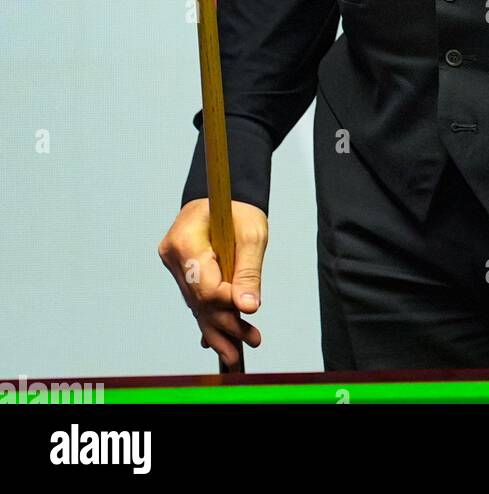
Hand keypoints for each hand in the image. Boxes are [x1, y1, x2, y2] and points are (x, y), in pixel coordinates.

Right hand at [157, 198, 267, 364]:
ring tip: (236, 355)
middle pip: (199, 299)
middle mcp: (173, 255)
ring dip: (219, 329)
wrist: (224, 196)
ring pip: (196, 305)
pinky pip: (195, 300)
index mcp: (184, 240)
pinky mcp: (182, 273)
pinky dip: (210, 319)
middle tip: (249, 342)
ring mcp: (174, 266)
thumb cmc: (238, 209)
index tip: (251, 311)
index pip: (204, 284)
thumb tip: (248, 307)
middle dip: (225, 323)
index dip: (227, 301)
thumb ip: (249, 271)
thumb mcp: (252, 233)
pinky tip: (217, 343)